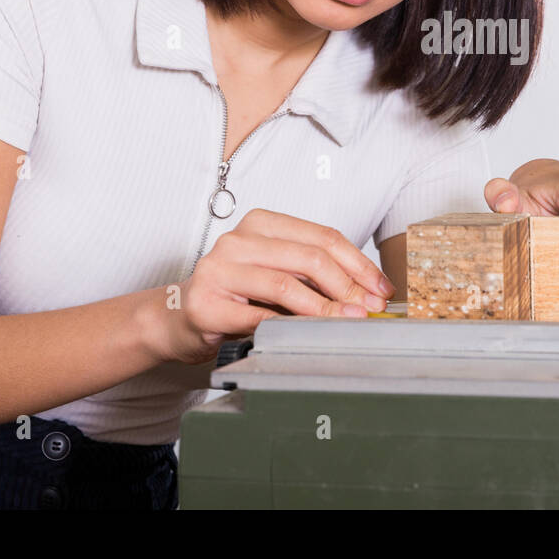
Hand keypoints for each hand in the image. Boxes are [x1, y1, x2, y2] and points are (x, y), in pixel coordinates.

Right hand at [155, 209, 393, 364]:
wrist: (178, 318)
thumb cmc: (236, 295)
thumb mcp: (277, 274)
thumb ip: (313, 275)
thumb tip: (367, 292)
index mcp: (261, 224)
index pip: (322, 237)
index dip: (358, 263)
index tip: (380, 288)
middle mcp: (238, 240)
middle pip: (309, 257)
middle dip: (348, 286)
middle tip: (369, 309)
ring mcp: (219, 270)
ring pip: (286, 285)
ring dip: (325, 308)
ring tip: (348, 321)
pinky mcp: (206, 303)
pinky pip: (257, 316)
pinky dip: (289, 327)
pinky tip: (308, 334)